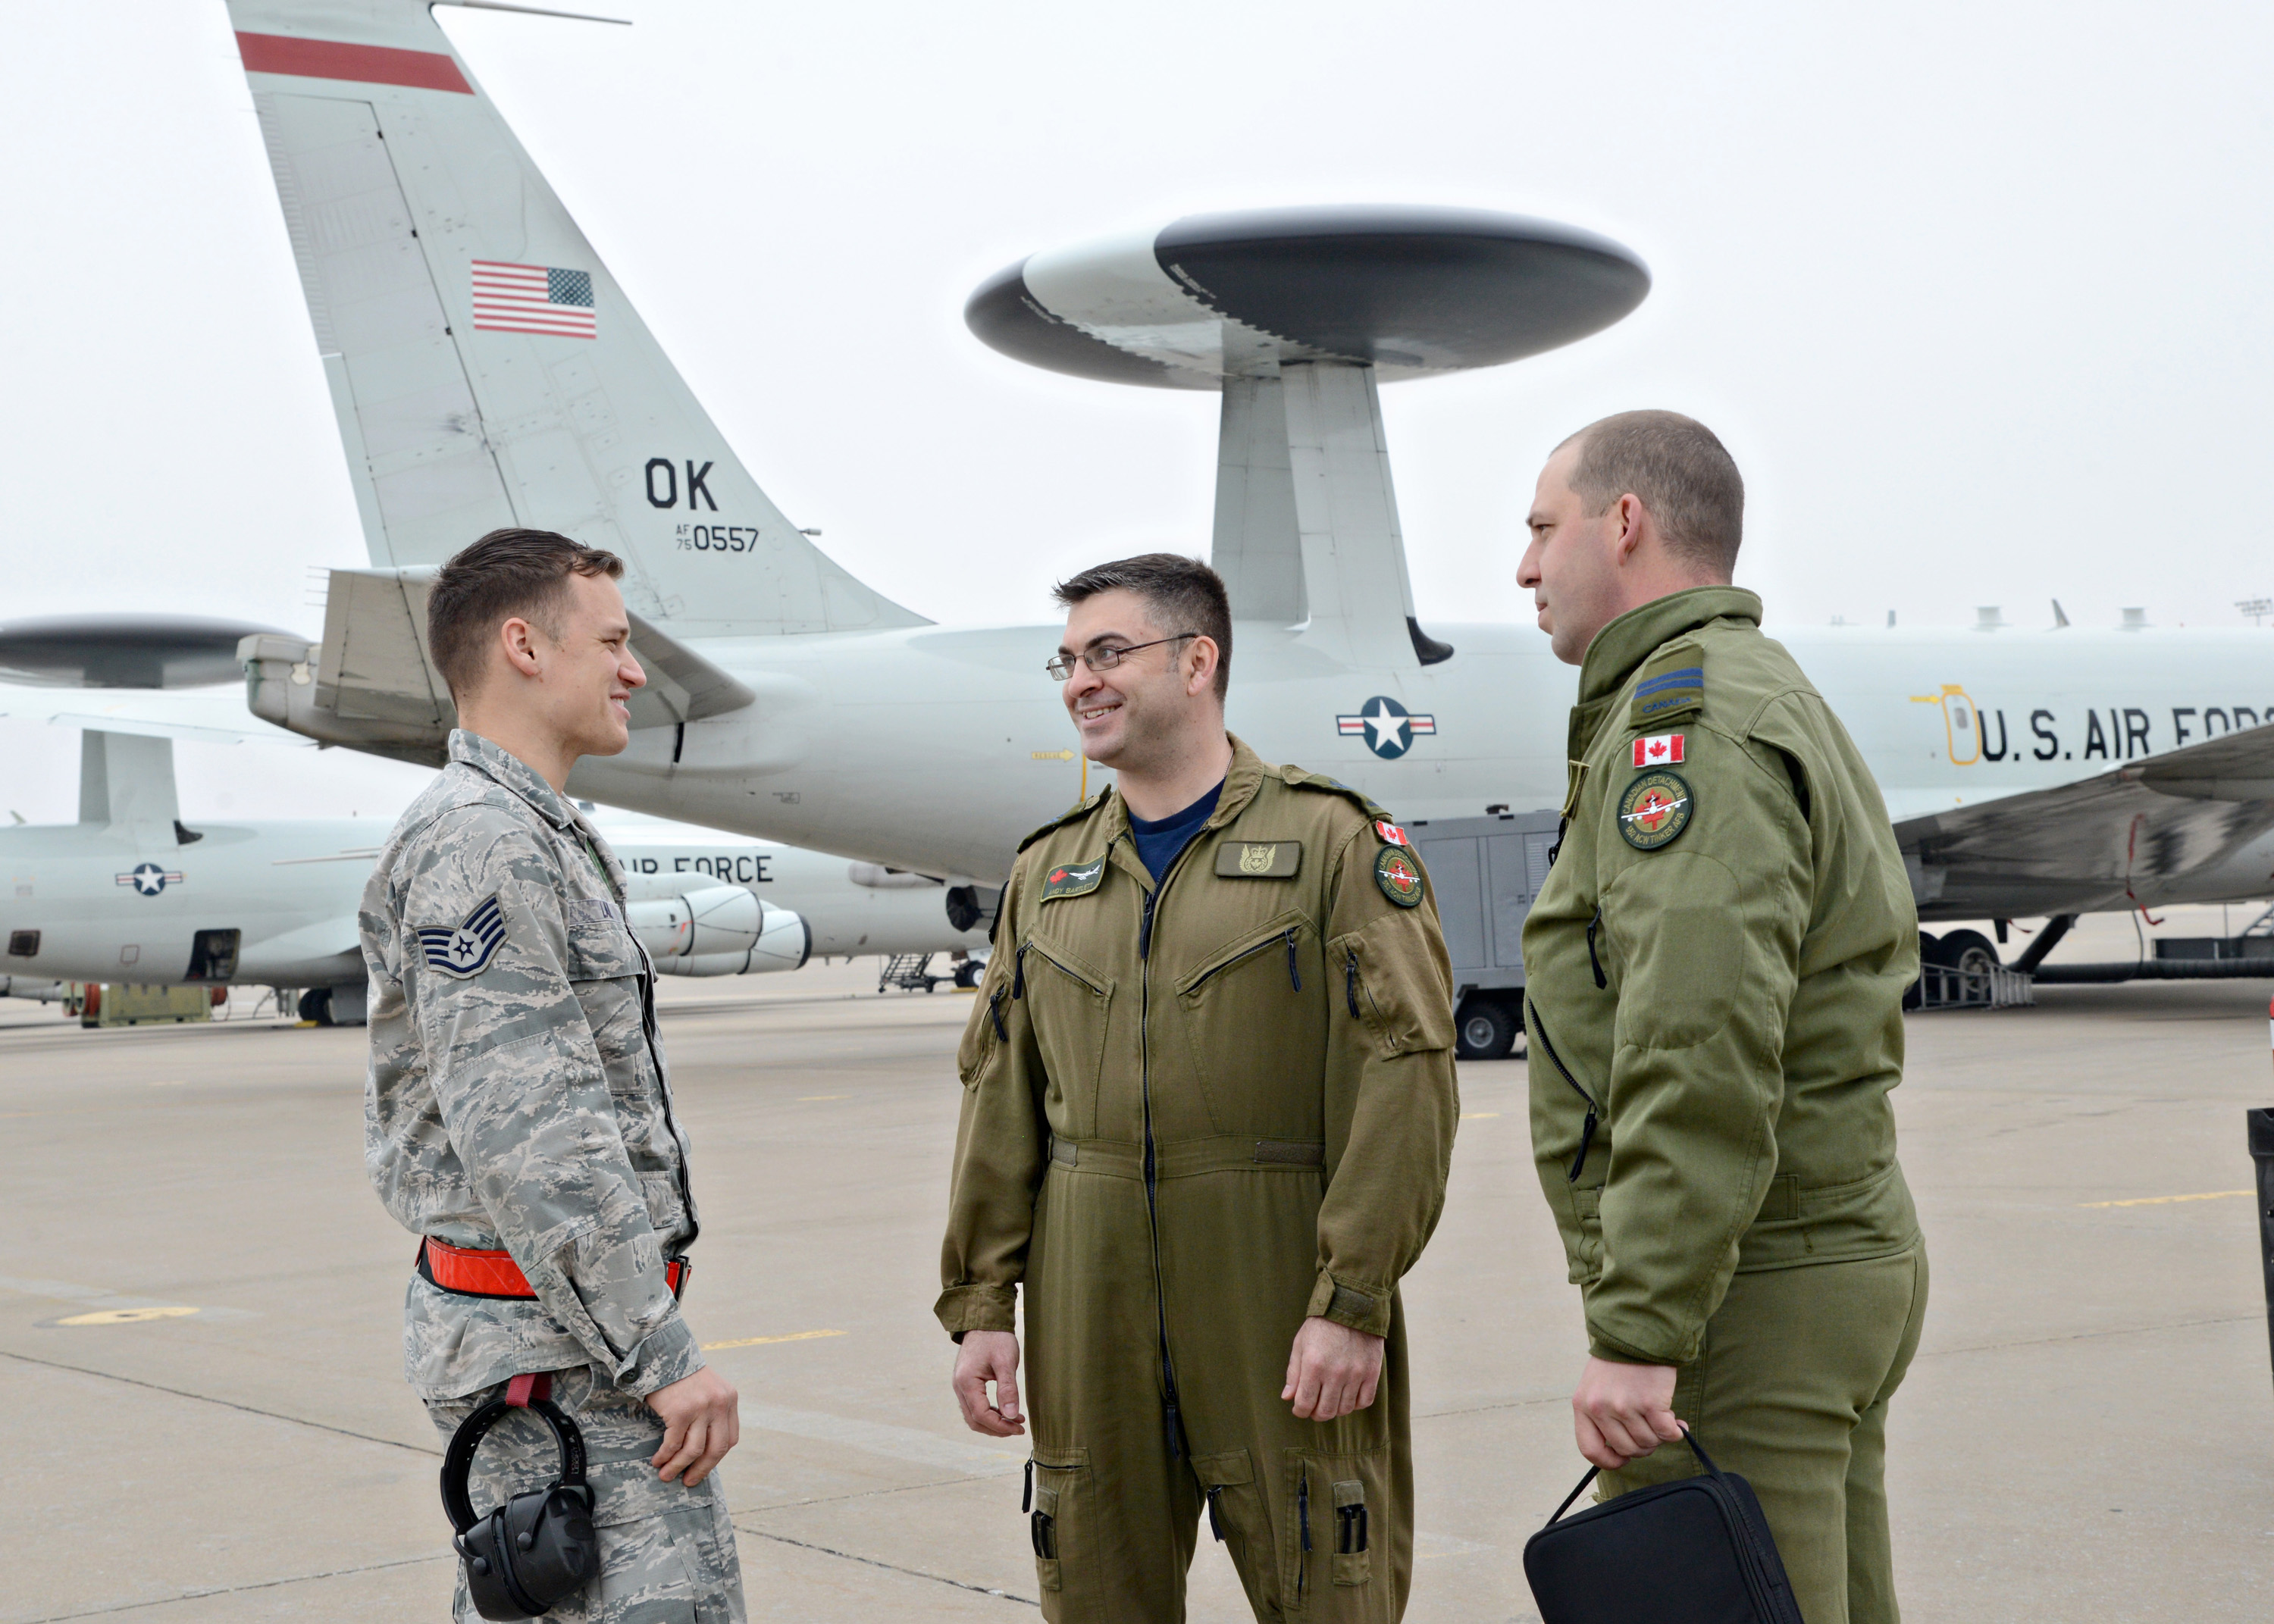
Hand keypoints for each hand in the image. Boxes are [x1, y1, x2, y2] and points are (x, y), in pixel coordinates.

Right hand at [646, 1366, 739, 1486]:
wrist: (662, 1355)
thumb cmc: (682, 1376)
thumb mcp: (708, 1389)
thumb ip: (712, 1412)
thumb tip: (704, 1450)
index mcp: (729, 1399)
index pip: (730, 1439)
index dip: (716, 1458)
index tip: (703, 1468)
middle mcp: (719, 1404)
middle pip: (716, 1449)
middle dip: (701, 1470)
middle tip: (688, 1482)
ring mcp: (701, 1408)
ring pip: (694, 1450)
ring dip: (678, 1467)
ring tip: (666, 1475)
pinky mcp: (680, 1411)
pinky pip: (673, 1443)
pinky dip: (665, 1456)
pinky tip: (657, 1460)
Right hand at [953, 1330, 1025, 1436]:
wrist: (985, 1321)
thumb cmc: (996, 1338)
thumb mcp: (1006, 1362)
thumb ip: (1008, 1389)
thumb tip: (1011, 1415)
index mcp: (967, 1381)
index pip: (981, 1415)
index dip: (1000, 1426)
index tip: (1019, 1427)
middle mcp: (959, 1386)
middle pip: (974, 1420)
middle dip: (996, 1428)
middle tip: (1018, 1428)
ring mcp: (960, 1385)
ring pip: (973, 1415)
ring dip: (993, 1422)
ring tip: (1015, 1420)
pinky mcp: (966, 1383)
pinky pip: (974, 1406)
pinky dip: (989, 1413)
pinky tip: (1005, 1411)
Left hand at [1282, 1316, 1384, 1421]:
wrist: (1351, 1307)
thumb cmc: (1321, 1325)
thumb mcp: (1300, 1344)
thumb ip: (1294, 1373)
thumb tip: (1288, 1398)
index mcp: (1313, 1365)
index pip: (1305, 1404)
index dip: (1300, 1411)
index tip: (1300, 1408)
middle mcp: (1335, 1373)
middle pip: (1325, 1412)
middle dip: (1316, 1414)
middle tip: (1315, 1407)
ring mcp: (1356, 1374)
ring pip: (1345, 1409)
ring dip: (1335, 1409)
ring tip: (1331, 1399)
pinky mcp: (1372, 1372)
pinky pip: (1365, 1401)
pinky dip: (1355, 1404)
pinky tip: (1348, 1395)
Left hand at [1571, 1356, 1681, 1469]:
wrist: (1638, 1333)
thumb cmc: (1619, 1362)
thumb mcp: (1595, 1387)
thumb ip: (1603, 1416)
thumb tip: (1623, 1453)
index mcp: (1582, 1405)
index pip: (1589, 1449)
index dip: (1608, 1461)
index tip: (1622, 1459)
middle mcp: (1600, 1408)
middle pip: (1625, 1449)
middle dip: (1641, 1445)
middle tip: (1649, 1429)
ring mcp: (1624, 1406)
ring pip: (1647, 1443)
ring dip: (1658, 1436)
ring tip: (1660, 1417)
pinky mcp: (1649, 1403)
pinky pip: (1666, 1434)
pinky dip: (1674, 1432)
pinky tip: (1675, 1422)